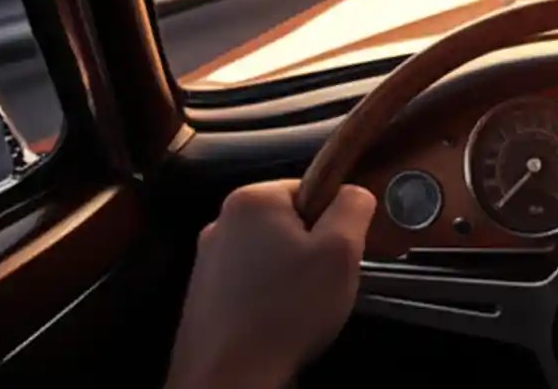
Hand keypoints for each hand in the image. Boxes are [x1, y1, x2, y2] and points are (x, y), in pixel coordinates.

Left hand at [166, 180, 374, 388]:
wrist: (230, 377)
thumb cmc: (287, 311)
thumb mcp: (341, 252)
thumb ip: (354, 207)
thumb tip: (355, 192)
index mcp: (252, 199)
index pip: (312, 188)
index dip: (333, 220)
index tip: (336, 254)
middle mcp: (221, 221)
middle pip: (289, 221)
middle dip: (311, 248)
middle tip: (322, 282)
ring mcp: (207, 258)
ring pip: (270, 253)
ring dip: (289, 274)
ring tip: (298, 307)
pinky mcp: (202, 292)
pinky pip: (250, 280)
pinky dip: (267, 295)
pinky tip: (276, 321)